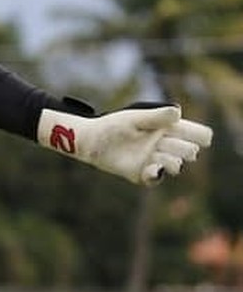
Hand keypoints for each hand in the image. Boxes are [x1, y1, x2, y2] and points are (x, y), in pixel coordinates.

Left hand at [37, 102, 212, 184]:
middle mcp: (164, 146)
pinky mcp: (141, 174)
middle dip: (185, 149)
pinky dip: (156, 174)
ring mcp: (154, 161)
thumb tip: (178, 112)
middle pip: (190, 151)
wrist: (92, 140)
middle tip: (167, 143)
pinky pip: (156, 179)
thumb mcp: (134, 118)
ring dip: (173, 162)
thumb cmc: (114, 125)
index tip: (200, 138)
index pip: (196, 134)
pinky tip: (153, 168)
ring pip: (176, 166)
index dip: (200, 136)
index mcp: (168, 129)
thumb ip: (156, 116)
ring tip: (162, 157)